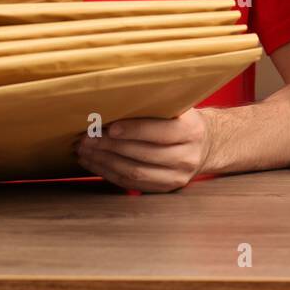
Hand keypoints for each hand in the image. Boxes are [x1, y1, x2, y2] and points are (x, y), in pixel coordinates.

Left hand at [74, 109, 213, 192]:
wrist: (205, 145)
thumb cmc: (182, 119)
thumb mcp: (178, 107)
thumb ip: (155, 104)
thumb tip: (113, 99)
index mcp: (191, 131)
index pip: (161, 133)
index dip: (134, 130)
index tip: (110, 127)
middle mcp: (186, 157)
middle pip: (143, 154)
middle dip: (110, 146)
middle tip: (85, 137)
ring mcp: (176, 177)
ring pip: (135, 172)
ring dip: (104, 161)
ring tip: (83, 150)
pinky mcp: (165, 189)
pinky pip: (131, 184)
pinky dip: (108, 173)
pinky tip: (92, 162)